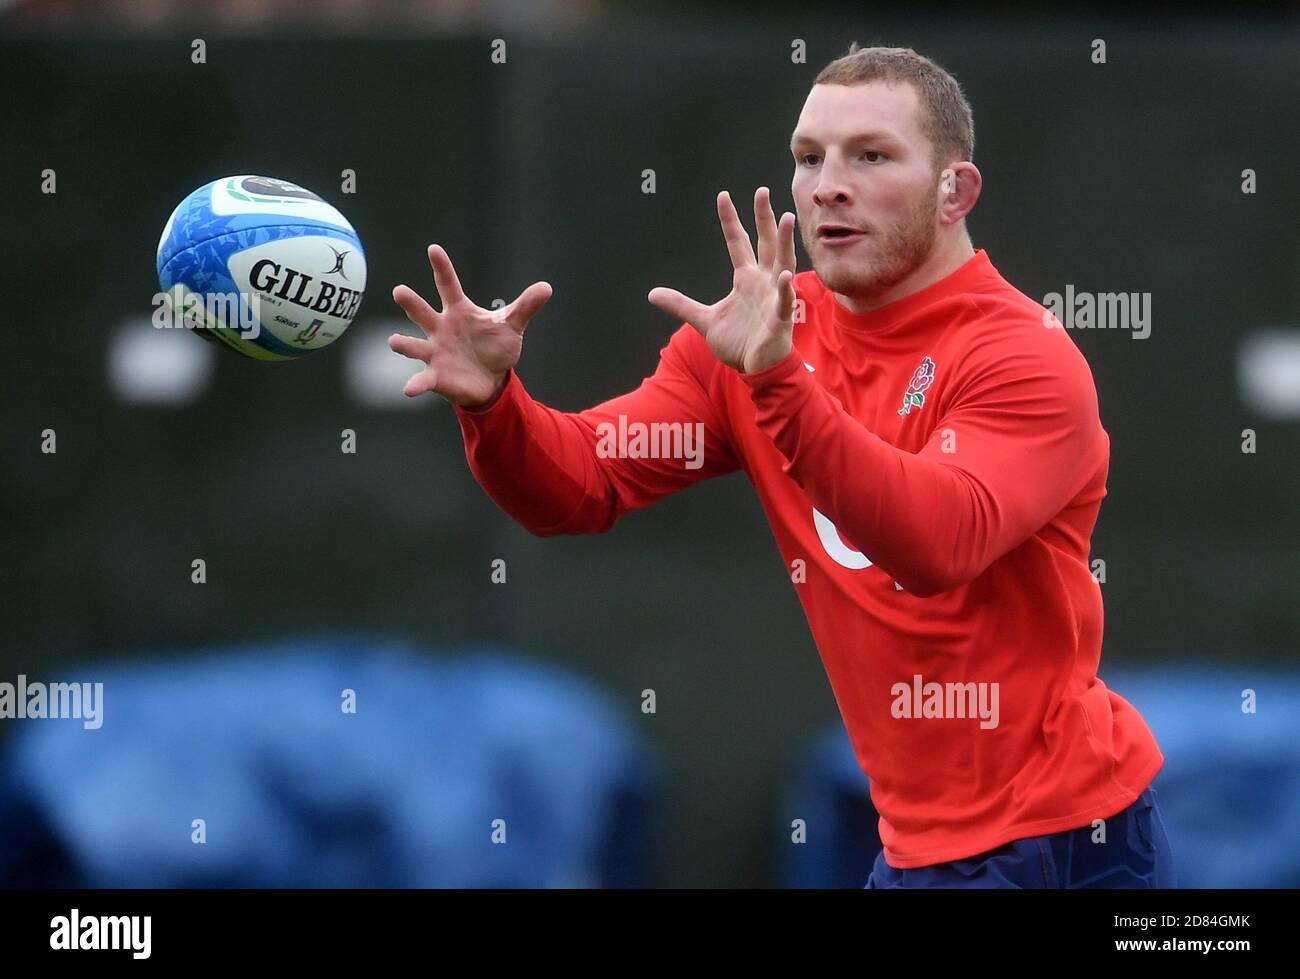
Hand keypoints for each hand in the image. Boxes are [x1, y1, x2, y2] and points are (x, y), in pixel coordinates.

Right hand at [390, 244, 551, 405]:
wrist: (491, 380)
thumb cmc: (494, 347)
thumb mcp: (511, 325)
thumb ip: (525, 307)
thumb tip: (546, 287)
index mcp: (458, 311)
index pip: (448, 285)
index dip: (442, 268)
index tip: (433, 249)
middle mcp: (441, 328)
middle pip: (423, 312)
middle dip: (411, 302)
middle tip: (399, 291)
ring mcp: (435, 352)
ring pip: (415, 345)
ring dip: (404, 344)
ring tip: (394, 342)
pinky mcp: (436, 375)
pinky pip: (423, 380)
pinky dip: (415, 384)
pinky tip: (408, 389)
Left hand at [647, 187, 796, 373]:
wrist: (756, 368)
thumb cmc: (738, 342)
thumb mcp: (704, 320)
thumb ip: (681, 305)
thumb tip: (652, 294)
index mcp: (746, 279)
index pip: (738, 243)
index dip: (730, 220)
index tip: (723, 196)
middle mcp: (762, 282)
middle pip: (765, 244)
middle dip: (764, 219)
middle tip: (762, 191)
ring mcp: (774, 297)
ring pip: (782, 263)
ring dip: (784, 242)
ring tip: (786, 219)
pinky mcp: (780, 318)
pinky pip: (785, 301)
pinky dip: (785, 289)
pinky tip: (785, 275)